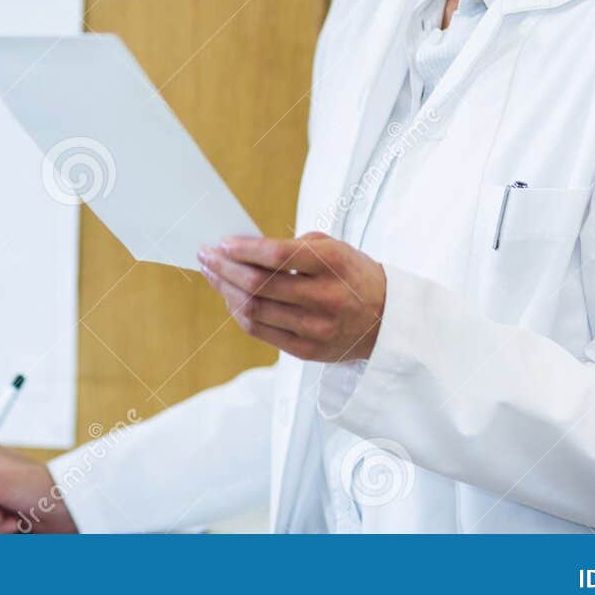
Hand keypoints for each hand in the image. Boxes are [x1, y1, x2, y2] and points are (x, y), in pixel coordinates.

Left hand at [197, 232, 385, 362]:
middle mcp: (325, 298)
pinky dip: (239, 314)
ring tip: (213, 275)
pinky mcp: (307, 351)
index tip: (221, 243)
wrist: (388, 320)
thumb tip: (244, 249)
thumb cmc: (354, 275)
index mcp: (333, 265)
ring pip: (254, 311)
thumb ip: (293, 246)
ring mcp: (316, 329)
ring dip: (226, 291)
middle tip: (205, 256)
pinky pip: (260, 332)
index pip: (278, 256)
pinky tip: (230, 298)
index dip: (244, 250)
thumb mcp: (335, 248)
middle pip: (259, 286)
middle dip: (224, 269)